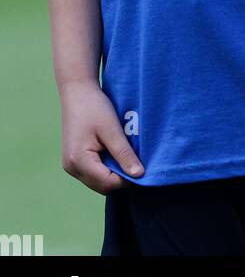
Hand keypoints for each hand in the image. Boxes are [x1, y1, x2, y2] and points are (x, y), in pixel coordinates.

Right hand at [59, 79, 144, 193]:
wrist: (77, 91)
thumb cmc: (94, 107)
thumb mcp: (112, 129)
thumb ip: (124, 153)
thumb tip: (139, 175)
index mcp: (79, 161)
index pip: (108, 183)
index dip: (127, 178)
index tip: (142, 166)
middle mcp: (71, 168)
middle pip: (103, 185)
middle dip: (121, 177)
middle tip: (135, 159)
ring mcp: (71, 165)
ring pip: (98, 180)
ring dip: (113, 172)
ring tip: (124, 153)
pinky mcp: (74, 160)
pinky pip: (93, 172)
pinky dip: (106, 166)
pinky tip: (114, 151)